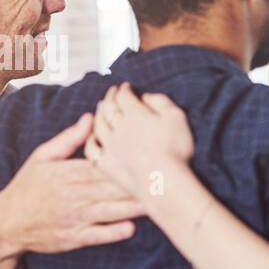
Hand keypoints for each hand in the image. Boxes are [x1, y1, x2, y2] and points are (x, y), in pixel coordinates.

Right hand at [0, 112, 144, 258]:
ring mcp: (75, 218)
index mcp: (69, 172)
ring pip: (111, 211)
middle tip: (165, 179)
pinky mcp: (74, 238)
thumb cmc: (27, 187)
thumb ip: (69, 139)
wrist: (5, 223)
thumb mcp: (42, 157)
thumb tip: (92, 117)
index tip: (152, 156)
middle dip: (139, 183)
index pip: (105, 164)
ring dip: (134, 207)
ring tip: (158, 202)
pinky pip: (98, 235)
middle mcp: (74, 194)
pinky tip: (132, 228)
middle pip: (113, 187)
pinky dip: (114, 232)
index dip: (129, 161)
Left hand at [85, 82, 194, 203]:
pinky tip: (93, 138)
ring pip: (98, 125)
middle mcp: (118, 126)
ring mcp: (110, 146)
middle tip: (112, 93)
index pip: (124, 96)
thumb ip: (161, 102)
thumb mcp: (177, 117)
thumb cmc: (175, 149)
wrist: (163, 181)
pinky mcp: (107, 164)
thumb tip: (146, 96)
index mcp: (135, 113)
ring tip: (100, 109)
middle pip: (109, 107)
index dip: (124, 89)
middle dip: (110, 97)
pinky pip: (92, 149)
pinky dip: (91, 140)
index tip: (126, 87)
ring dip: (98, 114)